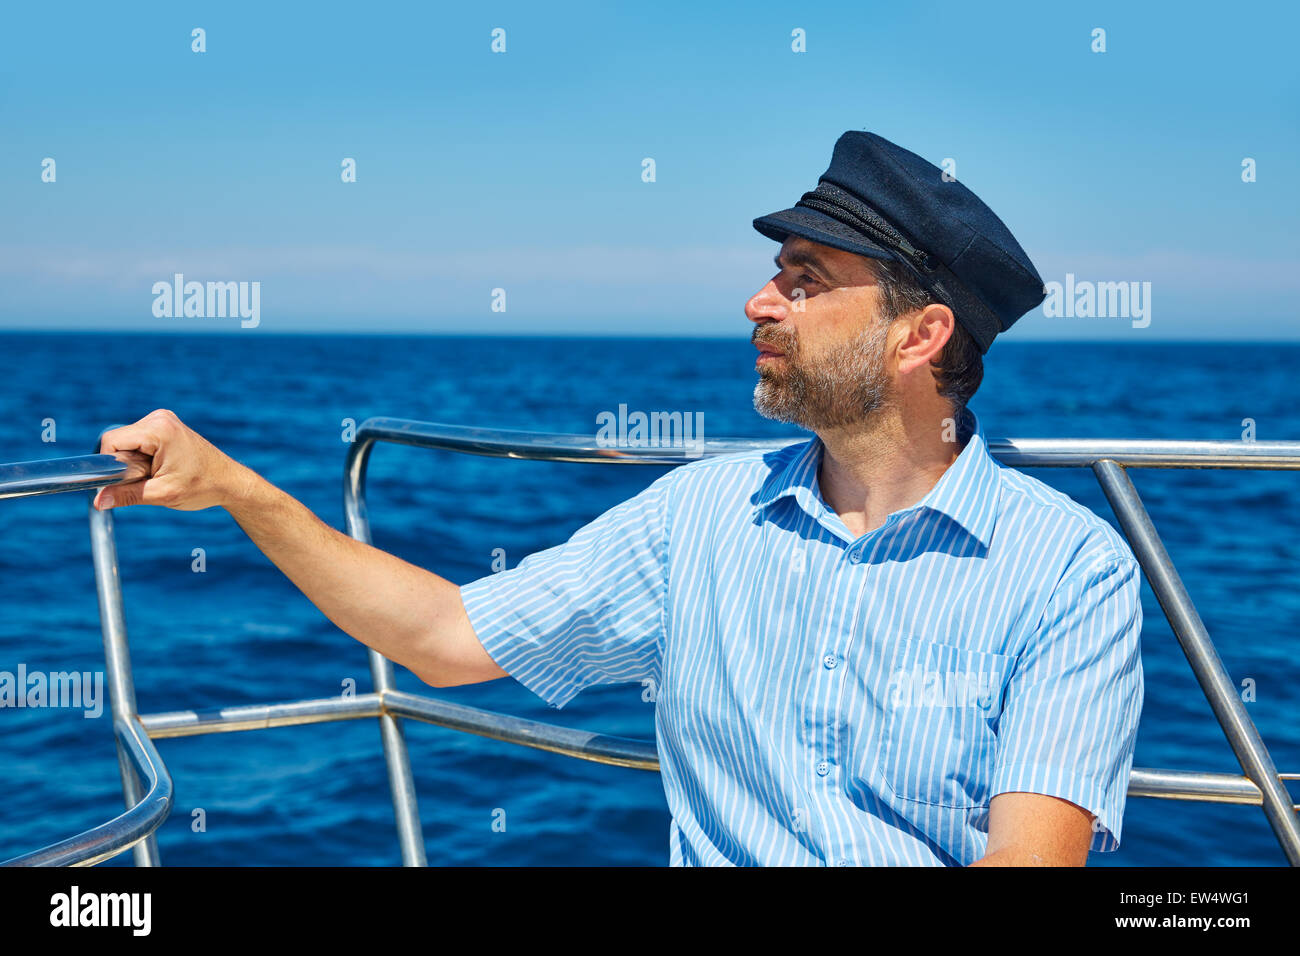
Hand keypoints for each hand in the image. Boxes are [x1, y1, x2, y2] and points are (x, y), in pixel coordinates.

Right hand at [92, 409, 249, 510]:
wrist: (230, 482)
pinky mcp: (165, 426)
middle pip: (118, 441)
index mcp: (159, 429)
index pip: (111, 441)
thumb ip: (127, 495)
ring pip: (127, 443)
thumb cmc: (202, 487)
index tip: (123, 482)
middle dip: (126, 465)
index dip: (110, 464)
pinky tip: (162, 468)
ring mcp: (163, 420)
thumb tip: (98, 501)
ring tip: (160, 475)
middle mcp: (159, 418)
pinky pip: (139, 442)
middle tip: (150, 480)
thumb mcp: (162, 494)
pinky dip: (143, 458)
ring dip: (134, 463)